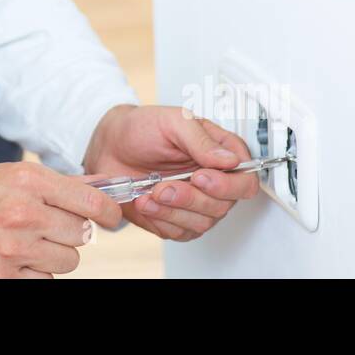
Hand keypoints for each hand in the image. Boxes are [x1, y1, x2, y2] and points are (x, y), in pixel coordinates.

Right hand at [0, 162, 123, 277]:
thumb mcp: (10, 174)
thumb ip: (55, 184)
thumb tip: (99, 191)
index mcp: (27, 181)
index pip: (89, 202)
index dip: (107, 212)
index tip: (110, 216)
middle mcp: (22, 214)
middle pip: (80, 234)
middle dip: (70, 232)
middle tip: (49, 226)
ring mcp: (13, 249)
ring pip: (68, 261)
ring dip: (55, 255)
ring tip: (30, 242)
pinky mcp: (2, 278)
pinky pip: (44, 282)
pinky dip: (36, 274)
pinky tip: (16, 259)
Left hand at [82, 104, 258, 241]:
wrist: (109, 146)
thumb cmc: (141, 128)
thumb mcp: (173, 121)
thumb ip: (202, 140)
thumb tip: (229, 160)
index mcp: (220, 153)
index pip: (245, 180)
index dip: (228, 185)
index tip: (200, 177)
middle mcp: (213, 181)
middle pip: (223, 206)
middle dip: (192, 199)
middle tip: (165, 186)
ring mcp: (196, 202)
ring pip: (202, 223)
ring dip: (174, 210)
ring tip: (151, 192)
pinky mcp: (176, 219)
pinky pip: (179, 232)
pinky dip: (161, 219)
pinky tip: (145, 202)